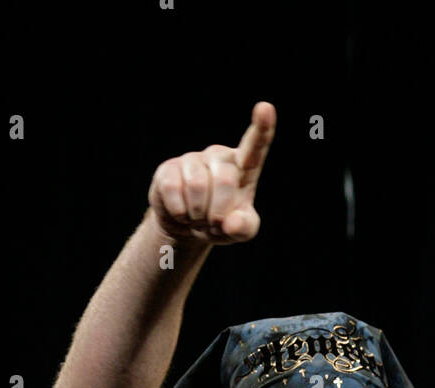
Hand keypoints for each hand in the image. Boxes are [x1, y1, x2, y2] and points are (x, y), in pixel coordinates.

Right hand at [147, 100, 275, 245]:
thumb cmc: (222, 223)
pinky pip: (174, 190)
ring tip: (198, 217)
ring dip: (198, 214)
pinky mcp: (169, 168)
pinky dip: (180, 211)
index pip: (256, 145)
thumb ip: (244, 227)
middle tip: (214, 223)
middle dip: (219, 212)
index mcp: (244, 167)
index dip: (262, 127)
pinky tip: (182, 212)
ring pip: (197, 186)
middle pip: (225, 180)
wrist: (189, 228)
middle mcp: (219, 156)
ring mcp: (193, 159)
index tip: (265, 108)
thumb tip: (230, 222)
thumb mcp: (241, 231)